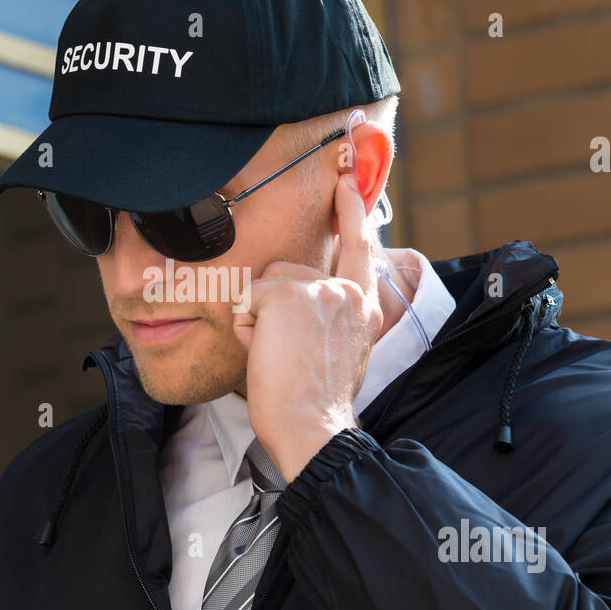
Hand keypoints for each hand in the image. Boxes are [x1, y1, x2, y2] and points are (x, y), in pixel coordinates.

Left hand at [232, 172, 384, 483]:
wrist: (311, 426)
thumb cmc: (317, 403)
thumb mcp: (341, 353)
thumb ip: (332, 319)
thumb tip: (304, 305)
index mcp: (364, 307)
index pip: (359, 249)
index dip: (351, 213)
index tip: (346, 183)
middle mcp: (347, 292)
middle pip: (288, 272)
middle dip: (271, 304)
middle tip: (286, 348)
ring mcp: (318, 290)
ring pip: (265, 285)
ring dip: (259, 320)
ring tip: (278, 356)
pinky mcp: (287, 295)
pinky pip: (247, 301)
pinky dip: (246, 330)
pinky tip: (265, 354)